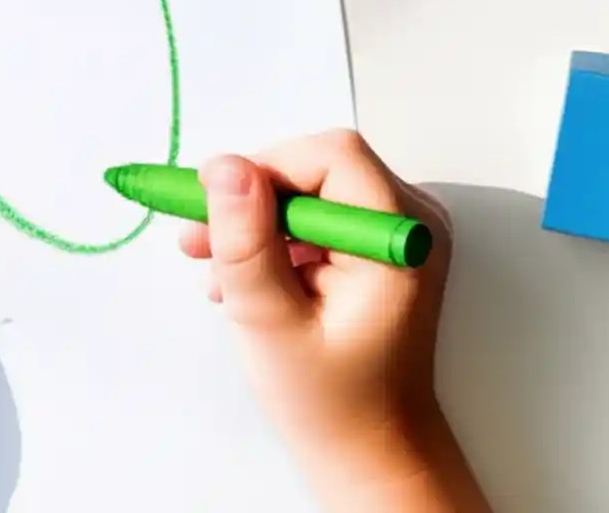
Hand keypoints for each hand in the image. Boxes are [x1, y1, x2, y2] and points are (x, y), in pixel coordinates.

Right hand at [181, 130, 489, 512]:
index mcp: (400, 237)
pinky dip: (274, 242)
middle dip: (251, 200)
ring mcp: (395, 237)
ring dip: (254, 224)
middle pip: (316, 169)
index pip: (328, 157)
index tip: (211, 205)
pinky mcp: (376, 252)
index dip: (263, 170)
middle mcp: (410, 224)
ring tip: (213, 270)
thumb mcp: (270, 317)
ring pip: (310, 192)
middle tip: (198, 238)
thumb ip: (246, 239)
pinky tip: (242, 281)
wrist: (369, 451)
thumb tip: (223, 168)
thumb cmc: (330, 400)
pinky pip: (316, 219)